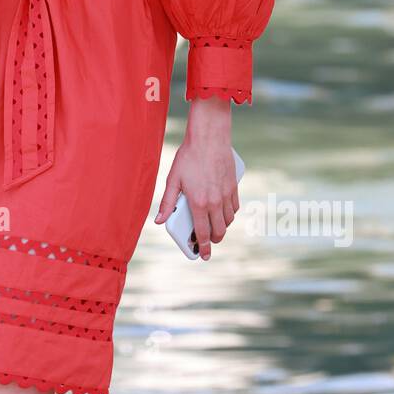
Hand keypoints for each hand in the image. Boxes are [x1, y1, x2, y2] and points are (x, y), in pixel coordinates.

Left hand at [153, 97, 238, 259]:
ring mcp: (226, 194)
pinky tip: (223, 212)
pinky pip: (235, 208)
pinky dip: (230, 214)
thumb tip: (159, 221)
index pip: (203, 233)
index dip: (203, 248)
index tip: (204, 256)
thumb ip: (167, 202)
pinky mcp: (234, 187)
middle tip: (207, 241)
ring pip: (228, 221)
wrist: (209, 137)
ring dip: (222, 227)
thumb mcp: (173, 180)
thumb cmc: (189, 157)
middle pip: (219, 231)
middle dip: (214, 240)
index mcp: (198, 202)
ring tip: (214, 226)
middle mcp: (215, 201)